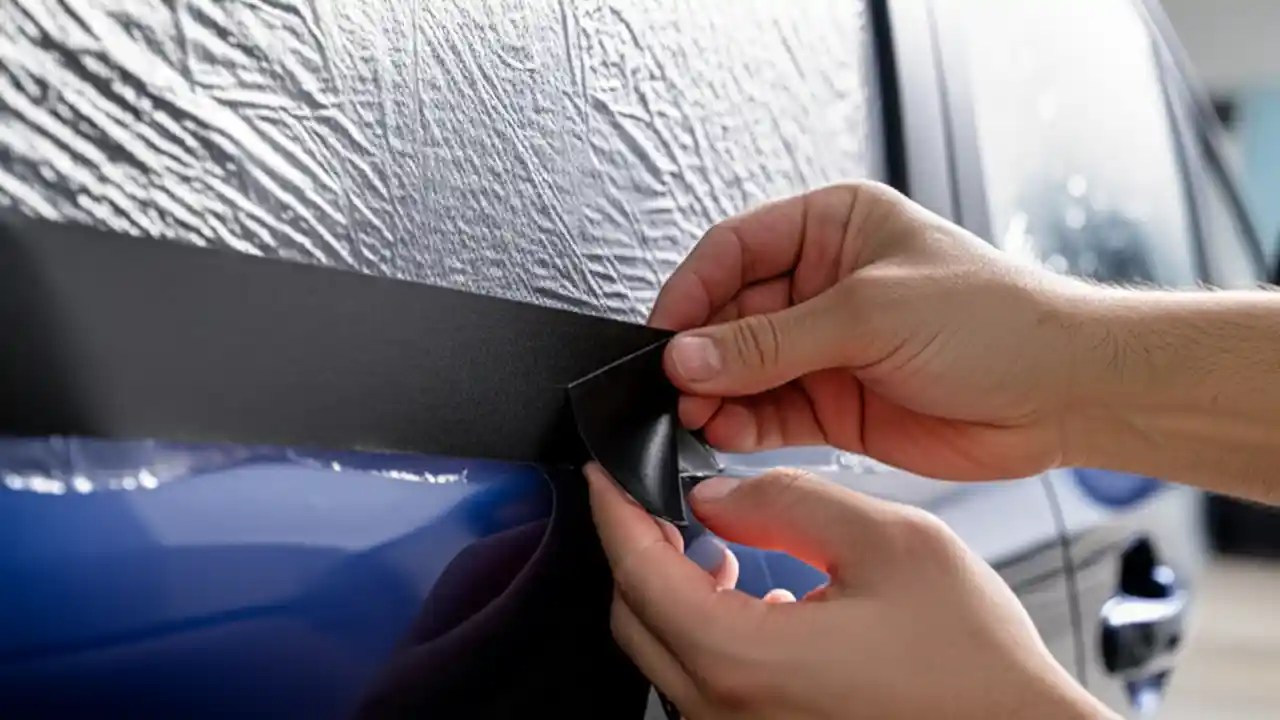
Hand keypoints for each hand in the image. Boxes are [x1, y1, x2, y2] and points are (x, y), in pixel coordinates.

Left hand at [584, 463, 1113, 718]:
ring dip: (674, 591)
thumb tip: (715, 495)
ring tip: (711, 543)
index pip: (638, 572)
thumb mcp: (891, 543)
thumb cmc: (976, 667)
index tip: (606, 473)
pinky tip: (754, 597)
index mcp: (745, 661)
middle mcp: (729, 712)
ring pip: (666, 653)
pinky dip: (707, 632)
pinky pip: (704, 685)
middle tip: (657, 500)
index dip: (614, 509)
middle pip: (636, 616)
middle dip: (637, 548)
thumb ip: (789, 502)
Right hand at [650, 182, 1085, 480]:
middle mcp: (823, 286)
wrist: (1063, 393)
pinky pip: (769, 414)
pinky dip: (742, 426)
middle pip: (731, 315)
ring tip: (696, 415)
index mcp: (833, 229)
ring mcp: (827, 348)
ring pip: (744, 370)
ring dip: (715, 394)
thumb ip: (772, 340)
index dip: (692, 291)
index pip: (734, 250)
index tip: (663, 332)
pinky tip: (724, 434)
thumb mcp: (871, 313)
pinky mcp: (834, 405)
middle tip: (676, 384)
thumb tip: (690, 354)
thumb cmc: (997, 320)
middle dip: (701, 352)